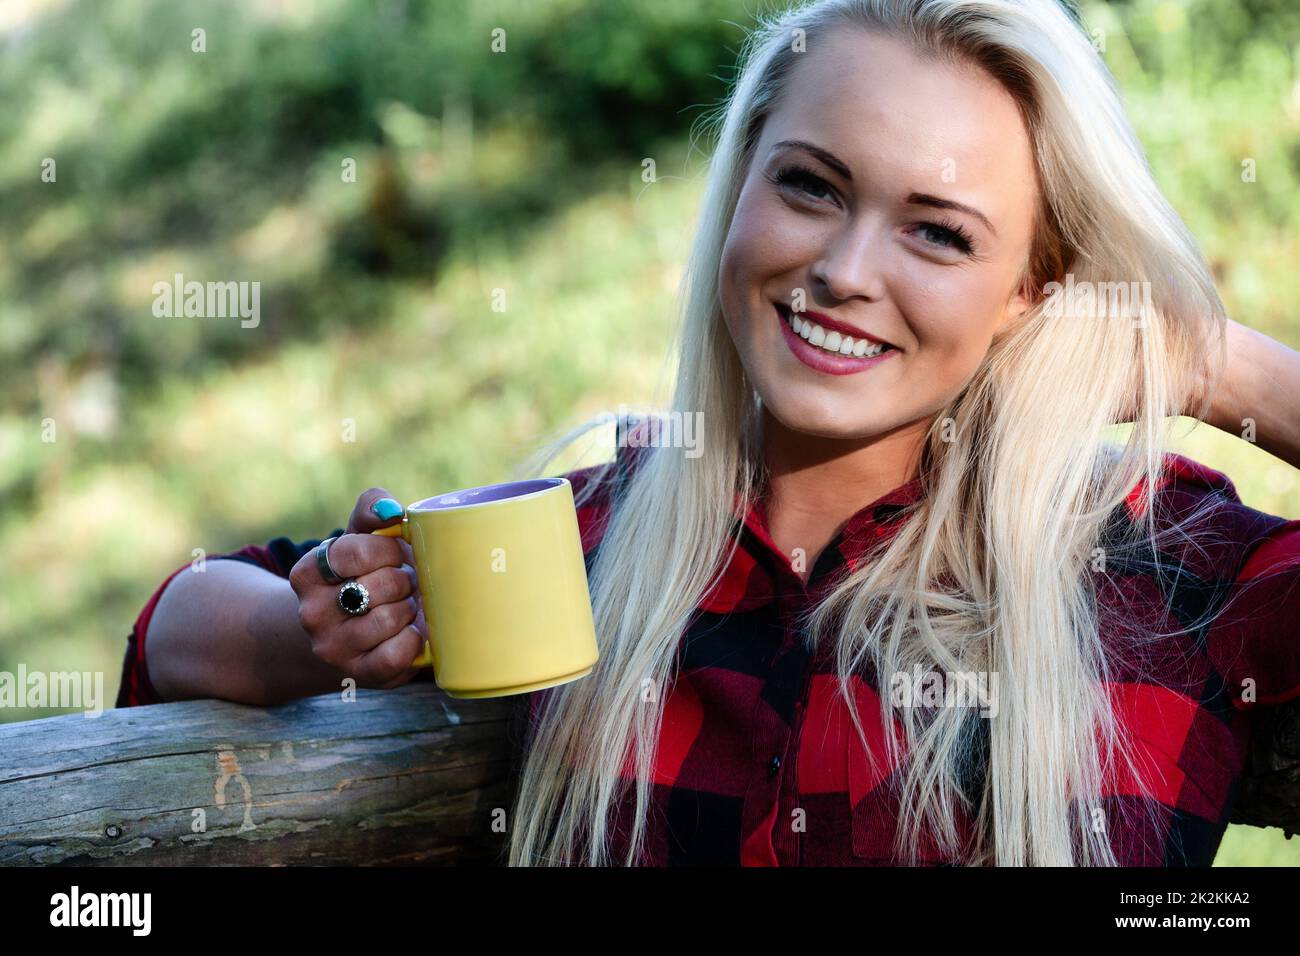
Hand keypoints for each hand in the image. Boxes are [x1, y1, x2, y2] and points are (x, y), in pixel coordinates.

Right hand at [288, 487, 427, 689]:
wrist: (340, 633)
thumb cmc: (359, 574)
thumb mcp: (358, 536)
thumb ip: (371, 509)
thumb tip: (391, 510)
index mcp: (307, 573)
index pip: (358, 550)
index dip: (391, 548)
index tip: (399, 552)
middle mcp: (311, 613)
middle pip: (381, 584)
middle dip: (405, 579)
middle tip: (405, 583)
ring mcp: (332, 647)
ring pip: (389, 619)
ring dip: (410, 609)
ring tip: (407, 606)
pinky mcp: (358, 673)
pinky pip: (395, 655)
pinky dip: (413, 640)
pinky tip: (411, 631)